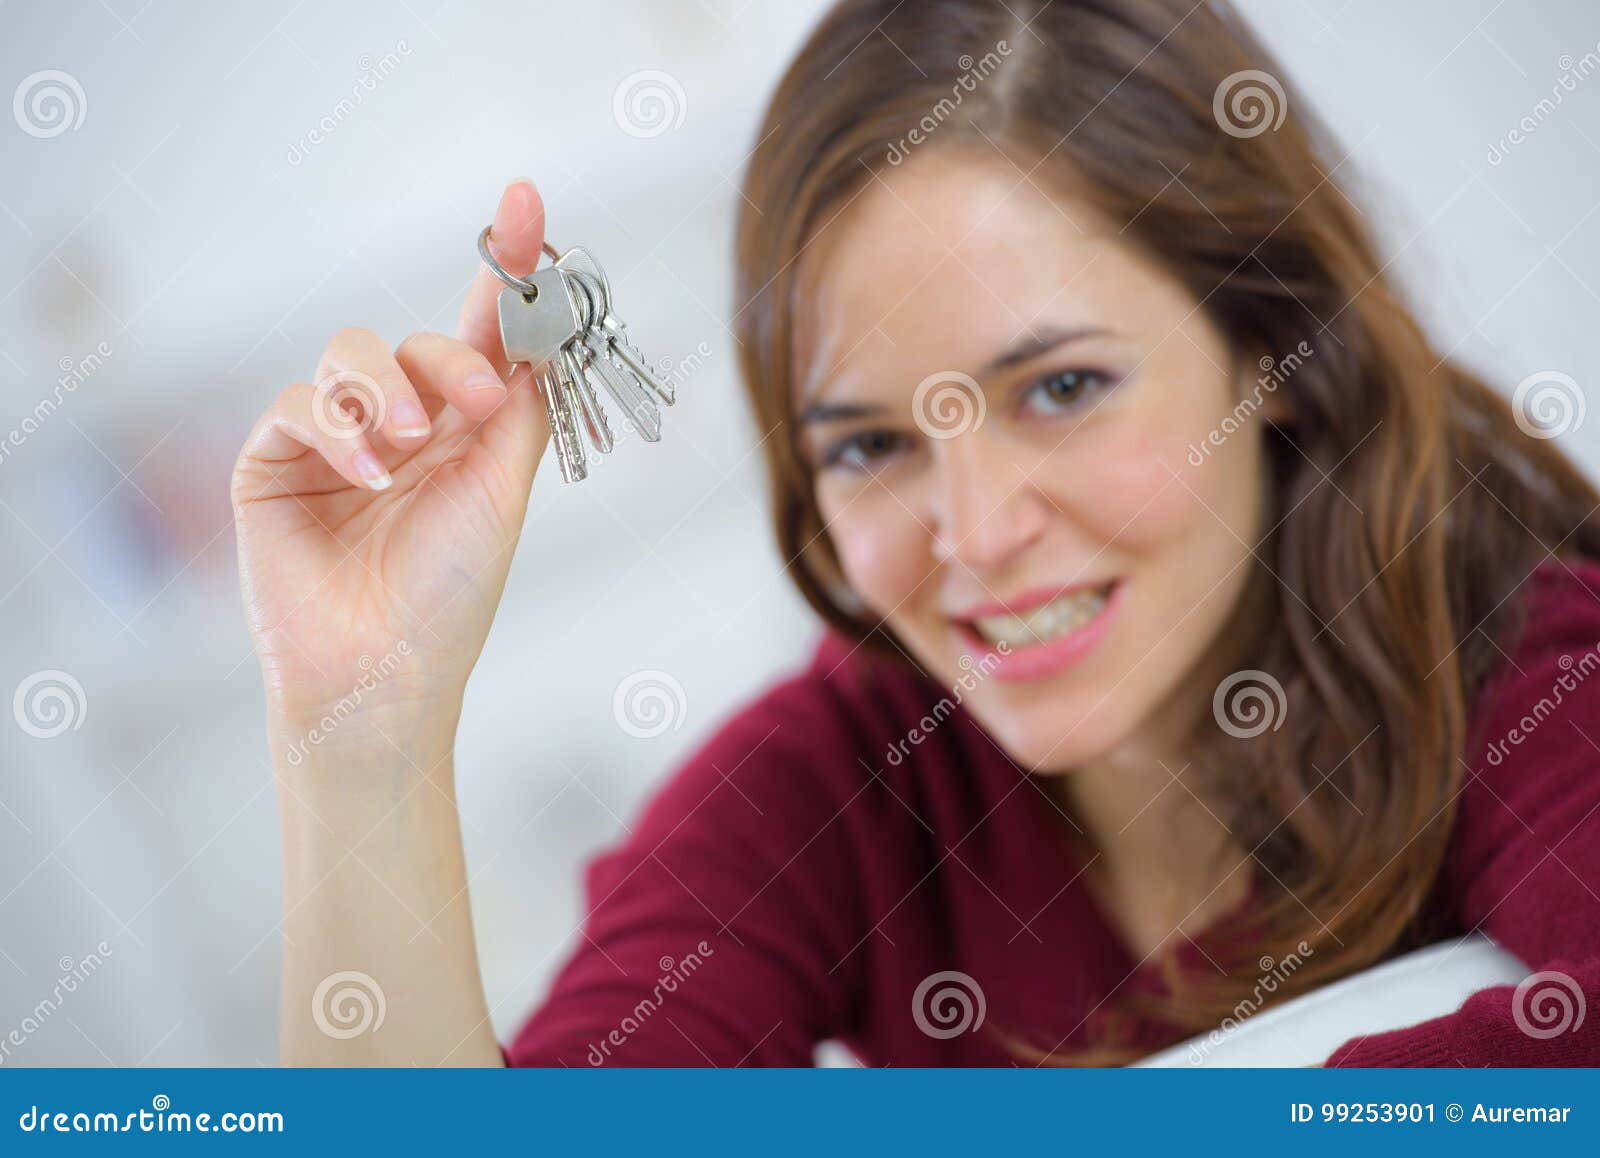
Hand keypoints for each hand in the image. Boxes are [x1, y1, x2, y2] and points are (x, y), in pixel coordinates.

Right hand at [231, 180, 548, 731]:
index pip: (486, 332)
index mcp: (465, 430)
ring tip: (408, 449)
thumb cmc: (449, 595)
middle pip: (423, 339)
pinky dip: (334, 431)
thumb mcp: (503, 493)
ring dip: (387, 391)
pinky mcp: (275, 461)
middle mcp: (403, 424)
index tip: (526, 200)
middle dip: (452, 360)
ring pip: (353, 354)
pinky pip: (299, 406)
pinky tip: (364, 476)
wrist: (384, 676)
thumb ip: (520, 407)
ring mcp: (336, 440)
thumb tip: (544, 329)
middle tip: (479, 405)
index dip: (506, 265)